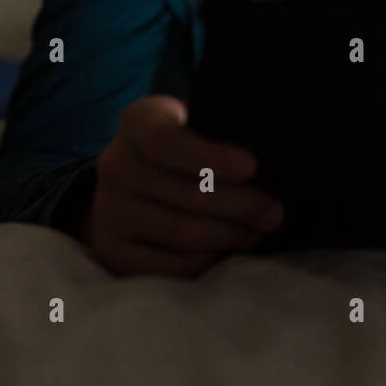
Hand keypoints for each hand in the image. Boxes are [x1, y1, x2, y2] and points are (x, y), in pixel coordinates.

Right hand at [79, 94, 284, 277]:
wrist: (134, 180)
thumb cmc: (183, 146)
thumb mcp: (194, 122)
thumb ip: (221, 130)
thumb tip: (276, 157)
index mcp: (137, 120)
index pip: (166, 140)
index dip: (210, 157)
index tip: (253, 167)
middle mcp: (114, 163)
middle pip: (186, 193)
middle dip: (241, 205)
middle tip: (274, 212)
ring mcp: (108, 210)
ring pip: (183, 232)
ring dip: (230, 235)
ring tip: (256, 231)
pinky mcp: (112, 250)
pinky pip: (170, 265)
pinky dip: (206, 261)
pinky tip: (225, 251)